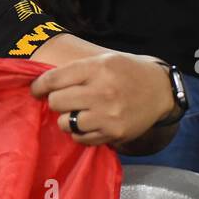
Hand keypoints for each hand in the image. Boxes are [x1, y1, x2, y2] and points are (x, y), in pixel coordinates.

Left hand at [31, 52, 175, 147]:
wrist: (161, 90)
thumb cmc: (125, 73)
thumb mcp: (102, 60)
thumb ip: (74, 70)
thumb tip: (39, 84)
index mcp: (97, 68)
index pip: (52, 80)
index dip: (38, 87)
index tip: (37, 90)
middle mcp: (103, 91)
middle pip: (56, 102)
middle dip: (57, 101)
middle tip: (66, 100)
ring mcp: (109, 114)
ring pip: (64, 123)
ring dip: (67, 119)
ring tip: (79, 112)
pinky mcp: (114, 132)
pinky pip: (80, 138)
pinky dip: (80, 132)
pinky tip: (90, 123)